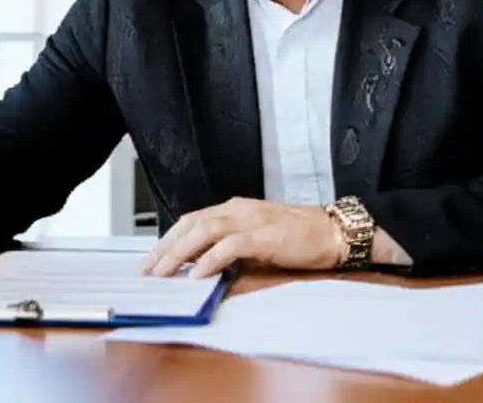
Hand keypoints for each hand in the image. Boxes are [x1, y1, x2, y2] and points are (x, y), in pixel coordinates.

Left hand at [140, 197, 340, 278]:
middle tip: (147, 268)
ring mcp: (251, 220)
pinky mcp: (265, 236)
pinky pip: (230, 246)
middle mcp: (238, 209)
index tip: (151, 258)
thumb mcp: (257, 238)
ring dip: (179, 253)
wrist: (335, 233)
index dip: (169, 238)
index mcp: (235, 208)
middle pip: (191, 224)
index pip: (192, 219)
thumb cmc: (299, 238)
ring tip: (163, 272)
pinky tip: (196, 274)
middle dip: (165, 246)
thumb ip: (231, 246)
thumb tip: (201, 264)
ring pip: (204, 231)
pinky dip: (210, 259)